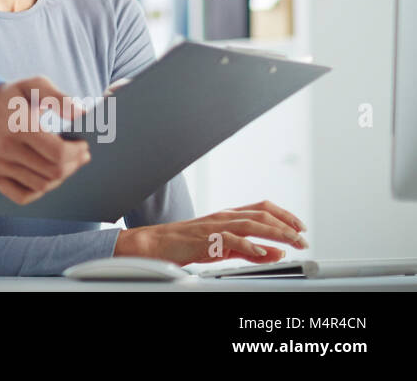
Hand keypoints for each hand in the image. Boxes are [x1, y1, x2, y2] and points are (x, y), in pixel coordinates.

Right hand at [0, 76, 90, 203]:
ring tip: (66, 165)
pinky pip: (22, 196)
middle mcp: (3, 148)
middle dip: (73, 165)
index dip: (77, 152)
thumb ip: (58, 98)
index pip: (58, 152)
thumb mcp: (33, 85)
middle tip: (80, 156)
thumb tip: (81, 114)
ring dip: (60, 178)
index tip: (84, 146)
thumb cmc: (10, 97)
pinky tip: (46, 177)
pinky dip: (39, 191)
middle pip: (52, 172)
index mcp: (17, 126)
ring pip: (41, 186)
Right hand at [114, 199, 308, 264]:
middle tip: (303, 239)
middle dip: (286, 225)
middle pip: (261, 214)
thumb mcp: (225, 248)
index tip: (301, 227)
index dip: (285, 215)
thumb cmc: (189, 244)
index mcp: (230, 215)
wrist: (158, 244)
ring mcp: (216, 226)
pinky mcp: (207, 239)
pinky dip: (250, 246)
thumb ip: (251, 250)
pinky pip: (232, 240)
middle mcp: (225, 216)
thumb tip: (277, 252)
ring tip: (291, 243)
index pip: (263, 207)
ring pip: (251, 223)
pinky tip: (263, 253)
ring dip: (275, 233)